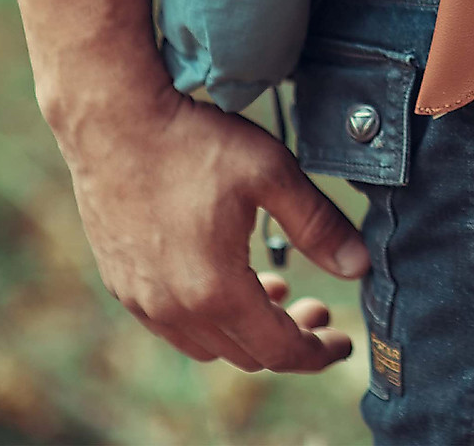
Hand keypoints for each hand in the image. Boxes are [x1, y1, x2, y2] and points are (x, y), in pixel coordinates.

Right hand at [56, 82, 369, 372]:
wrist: (113, 120)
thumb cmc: (194, 142)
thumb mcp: (271, 173)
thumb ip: (319, 225)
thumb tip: (359, 266)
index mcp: (215, 289)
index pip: (278, 350)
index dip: (316, 352)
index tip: (342, 341)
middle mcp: (172, 308)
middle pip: (245, 353)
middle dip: (288, 339)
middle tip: (318, 309)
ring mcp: (141, 299)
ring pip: (207, 343)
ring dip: (247, 330)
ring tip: (275, 291)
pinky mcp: (121, 282)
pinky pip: (173, 324)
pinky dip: (209, 316)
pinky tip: (225, 279)